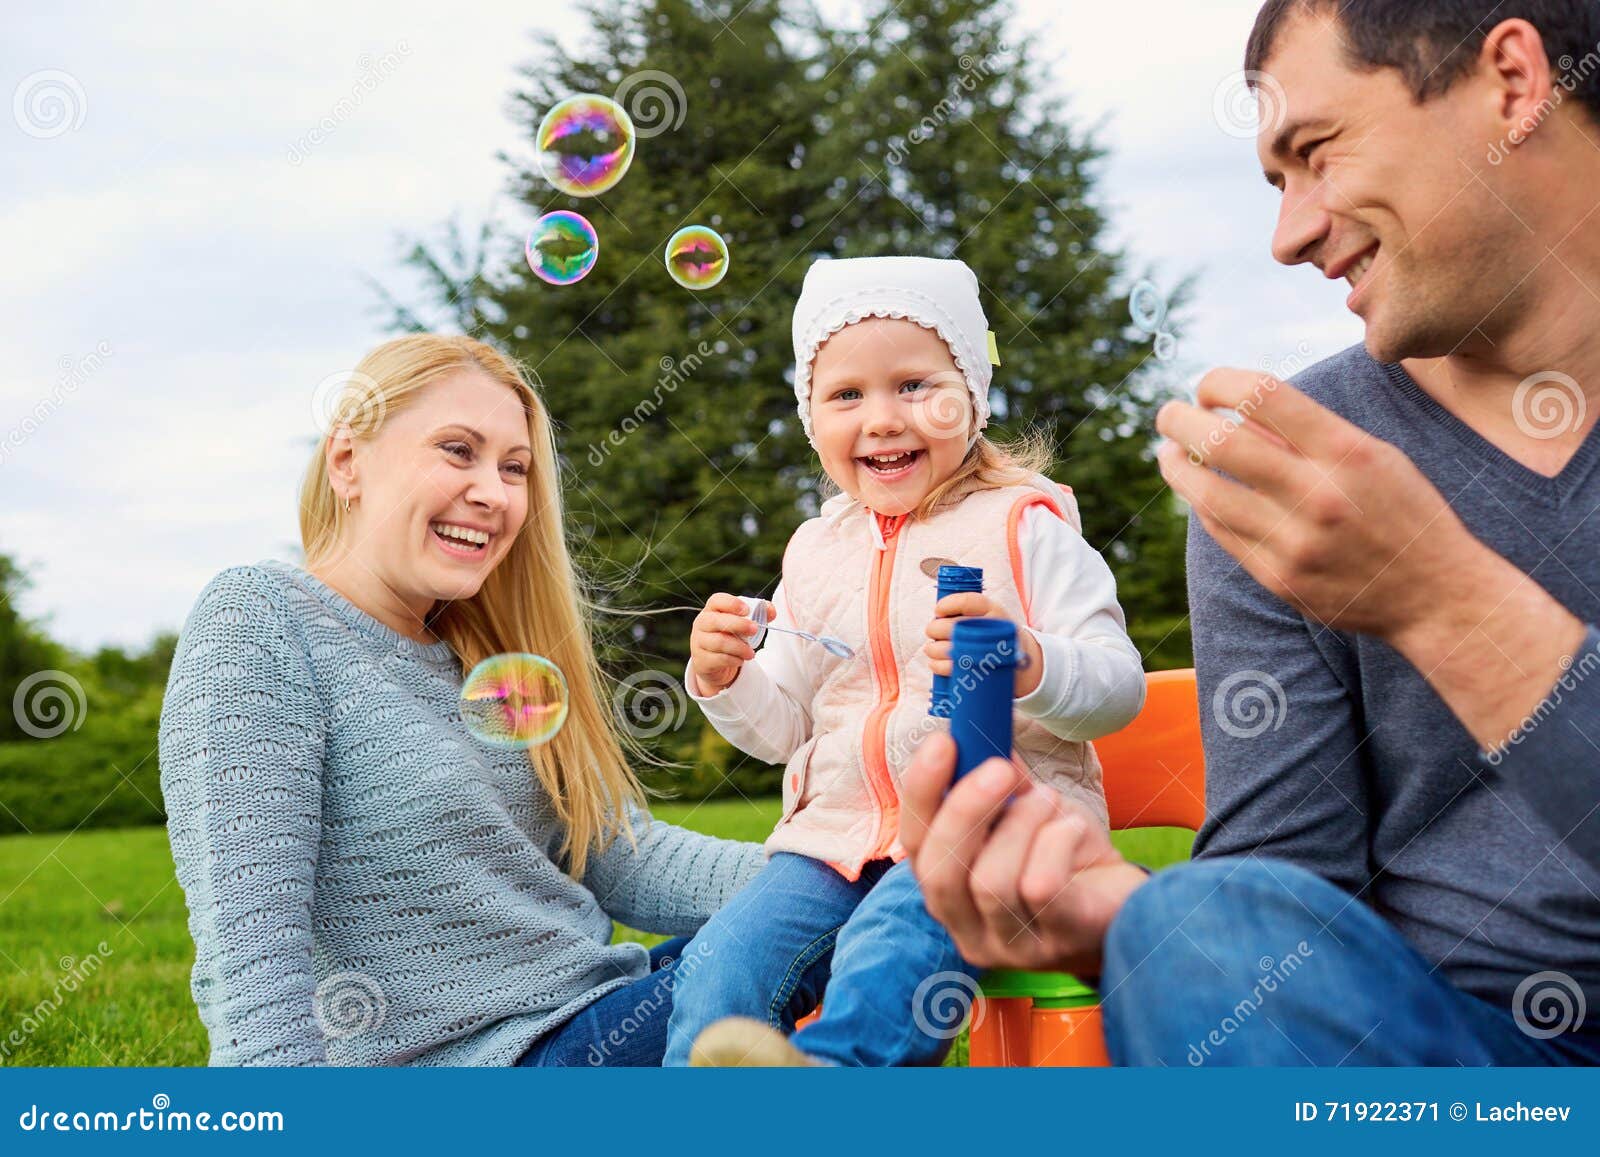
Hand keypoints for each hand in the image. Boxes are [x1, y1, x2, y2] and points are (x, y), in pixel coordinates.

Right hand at [689, 593, 766, 695]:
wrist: (715, 663)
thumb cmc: (730, 636)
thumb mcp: (743, 624)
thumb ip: (759, 614)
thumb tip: (771, 610)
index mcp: (712, 610)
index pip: (717, 600)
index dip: (731, 603)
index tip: (747, 610)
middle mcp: (701, 623)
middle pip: (716, 621)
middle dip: (739, 624)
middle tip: (755, 629)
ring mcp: (698, 642)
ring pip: (719, 642)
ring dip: (739, 647)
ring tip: (751, 653)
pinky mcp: (701, 660)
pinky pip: (719, 659)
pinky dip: (733, 660)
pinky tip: (740, 660)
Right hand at [899, 732, 1147, 974]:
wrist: (1128, 904)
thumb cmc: (1067, 859)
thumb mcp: (1023, 815)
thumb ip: (996, 786)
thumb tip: (978, 733)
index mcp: (948, 892)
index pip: (914, 846)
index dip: (922, 792)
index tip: (944, 741)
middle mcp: (969, 930)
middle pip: (941, 873)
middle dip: (966, 809)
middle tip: (1000, 768)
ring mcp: (1012, 946)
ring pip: (990, 882)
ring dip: (1023, 823)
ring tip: (1050, 800)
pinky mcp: (1057, 943)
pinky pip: (1041, 887)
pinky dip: (1056, 842)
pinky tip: (1074, 829)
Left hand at [923, 592, 1043, 697]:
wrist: (1022, 662)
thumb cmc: (994, 634)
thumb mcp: (991, 615)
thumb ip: (968, 611)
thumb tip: (937, 612)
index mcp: (994, 610)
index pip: (967, 602)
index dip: (947, 604)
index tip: (938, 610)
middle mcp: (993, 629)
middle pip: (952, 627)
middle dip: (935, 628)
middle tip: (931, 631)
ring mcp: (987, 651)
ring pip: (949, 648)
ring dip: (932, 648)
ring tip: (931, 648)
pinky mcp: (981, 671)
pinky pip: (952, 668)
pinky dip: (938, 665)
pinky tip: (934, 662)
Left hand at [1156, 368, 1585, 748]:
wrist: (1436, 596)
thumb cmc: (1404, 511)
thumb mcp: (1373, 455)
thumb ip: (1307, 433)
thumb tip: (1234, 408)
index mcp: (1347, 452)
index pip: (1263, 394)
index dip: (1219, 381)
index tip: (1207, 386)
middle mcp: (1317, 495)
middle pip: (1218, 443)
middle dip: (1179, 420)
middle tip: (1167, 414)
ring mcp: (1294, 543)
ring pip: (1204, 494)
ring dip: (1175, 466)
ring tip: (1169, 453)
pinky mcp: (1277, 579)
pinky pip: (1220, 531)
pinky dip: (1203, 505)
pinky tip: (1201, 492)